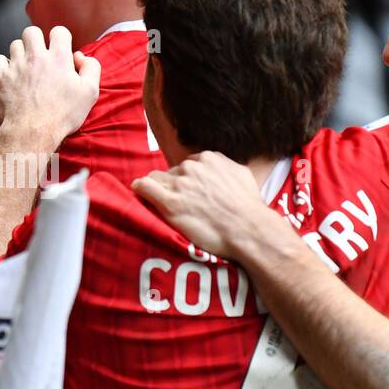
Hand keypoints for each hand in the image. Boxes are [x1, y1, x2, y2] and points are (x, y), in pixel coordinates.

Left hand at [0, 26, 99, 150]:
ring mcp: (16, 66)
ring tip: (26, 66)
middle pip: (32, 31)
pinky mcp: (1, 77)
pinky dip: (3, 64)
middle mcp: (35, 57)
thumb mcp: (90, 93)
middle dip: (37, 40)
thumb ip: (91, 68)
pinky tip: (11, 74)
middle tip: (40, 55)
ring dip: (21, 52)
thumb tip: (80, 56)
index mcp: (59, 58)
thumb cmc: (61, 116)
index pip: (59, 31)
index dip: (61, 39)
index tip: (60, 50)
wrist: (32, 133)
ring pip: (15, 44)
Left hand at [132, 151, 277, 258]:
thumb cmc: (249, 207)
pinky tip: (139, 193)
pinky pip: (144, 187)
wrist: (248, 229)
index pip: (187, 165)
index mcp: (208, 159)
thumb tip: (221, 169)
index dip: (187, 180)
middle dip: (174, 186)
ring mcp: (180, 184)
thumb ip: (226, 167)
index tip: (188, 192)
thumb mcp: (242, 174)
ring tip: (160, 203)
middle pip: (171, 172)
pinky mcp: (170, 203)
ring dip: (157, 189)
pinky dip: (140, 189)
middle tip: (180, 203)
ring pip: (155, 178)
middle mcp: (192, 167)